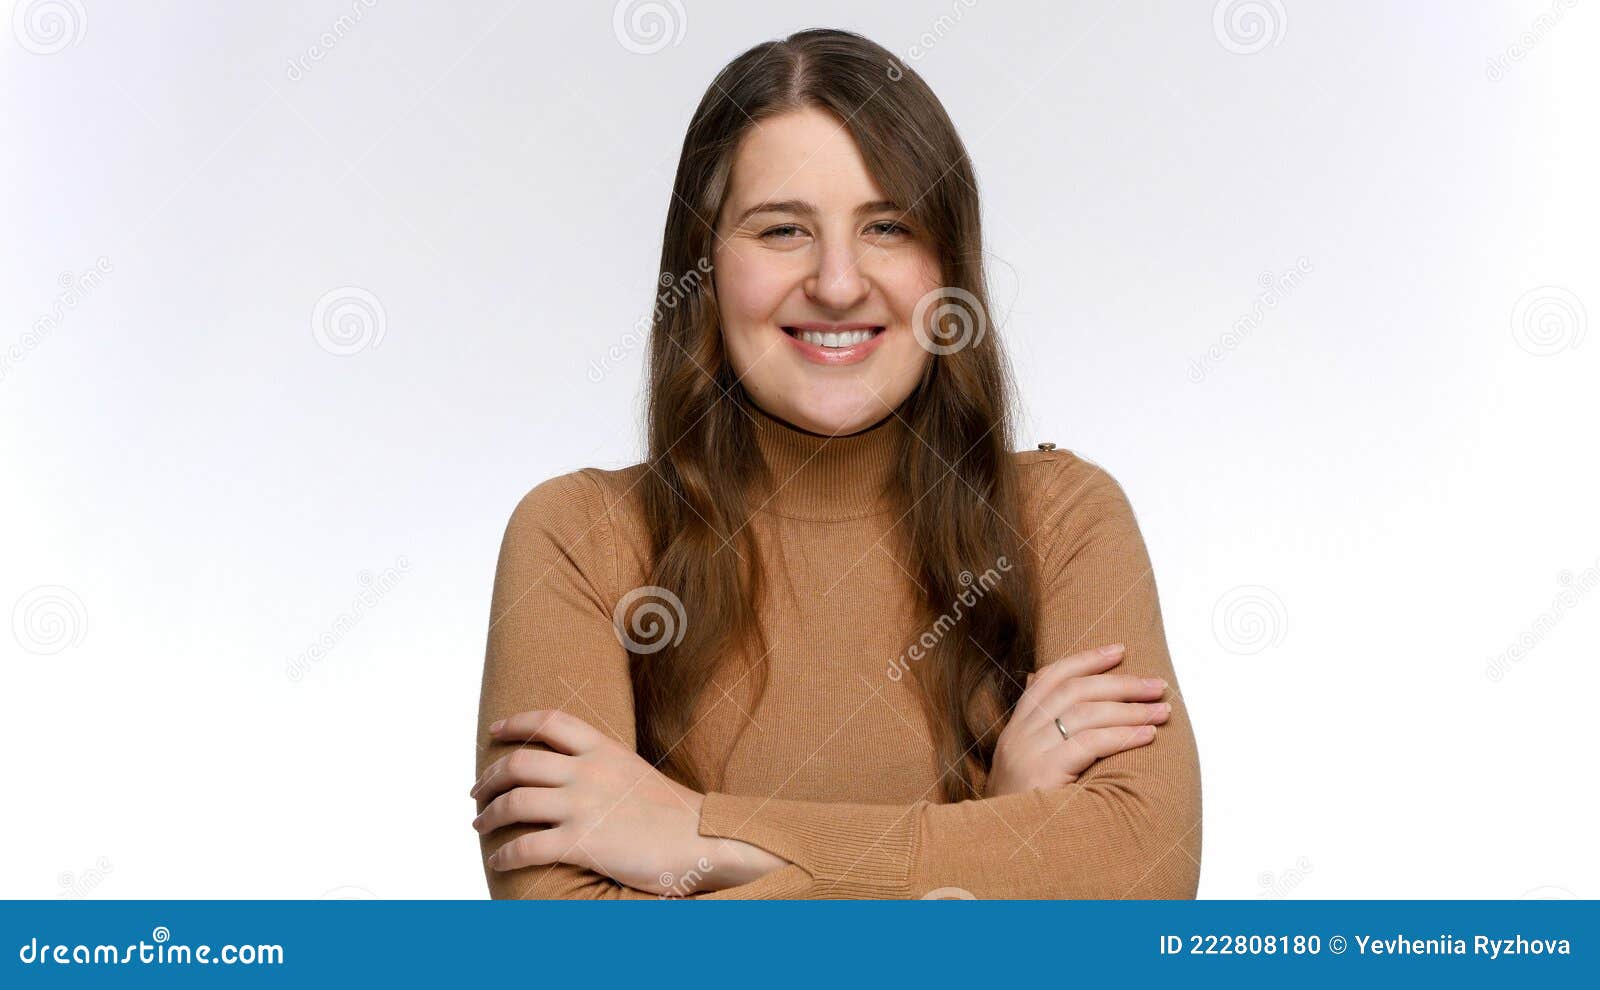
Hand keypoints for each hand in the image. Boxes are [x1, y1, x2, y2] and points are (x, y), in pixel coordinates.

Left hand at [470, 709, 716, 895]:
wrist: (706, 839)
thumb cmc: (676, 814)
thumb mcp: (636, 772)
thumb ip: (603, 768)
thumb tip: (573, 777)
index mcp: (604, 749)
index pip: (549, 721)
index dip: (515, 722)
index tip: (494, 731)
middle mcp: (588, 771)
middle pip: (519, 762)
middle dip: (489, 777)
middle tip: (477, 792)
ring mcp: (583, 806)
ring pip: (514, 802)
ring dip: (488, 815)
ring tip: (480, 824)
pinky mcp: (583, 843)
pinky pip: (526, 847)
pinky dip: (504, 855)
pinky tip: (499, 861)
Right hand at [984, 643, 1169, 797]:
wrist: (998, 853)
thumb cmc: (1023, 814)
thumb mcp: (1029, 770)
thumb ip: (1048, 741)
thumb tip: (1087, 718)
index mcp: (1015, 728)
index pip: (1050, 678)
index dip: (1086, 659)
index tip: (1119, 650)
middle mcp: (1019, 734)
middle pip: (1074, 690)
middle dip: (1121, 682)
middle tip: (1157, 684)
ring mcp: (1028, 752)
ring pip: (1086, 712)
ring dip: (1131, 707)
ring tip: (1163, 710)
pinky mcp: (1042, 774)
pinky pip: (1089, 743)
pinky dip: (1123, 734)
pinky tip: (1147, 734)